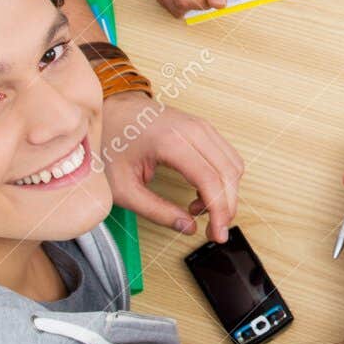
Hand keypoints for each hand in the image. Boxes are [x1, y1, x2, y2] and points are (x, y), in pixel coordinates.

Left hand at [98, 93, 243, 242]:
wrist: (110, 110)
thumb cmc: (112, 142)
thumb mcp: (123, 187)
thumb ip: (156, 211)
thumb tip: (187, 227)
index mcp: (171, 142)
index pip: (211, 180)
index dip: (219, 212)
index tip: (217, 234)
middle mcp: (193, 129)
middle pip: (228, 174)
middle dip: (227, 207)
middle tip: (214, 230)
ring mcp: (201, 126)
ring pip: (233, 165)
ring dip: (226, 193)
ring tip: (198, 208)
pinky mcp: (204, 127)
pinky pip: (226, 156)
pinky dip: (222, 178)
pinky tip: (201, 191)